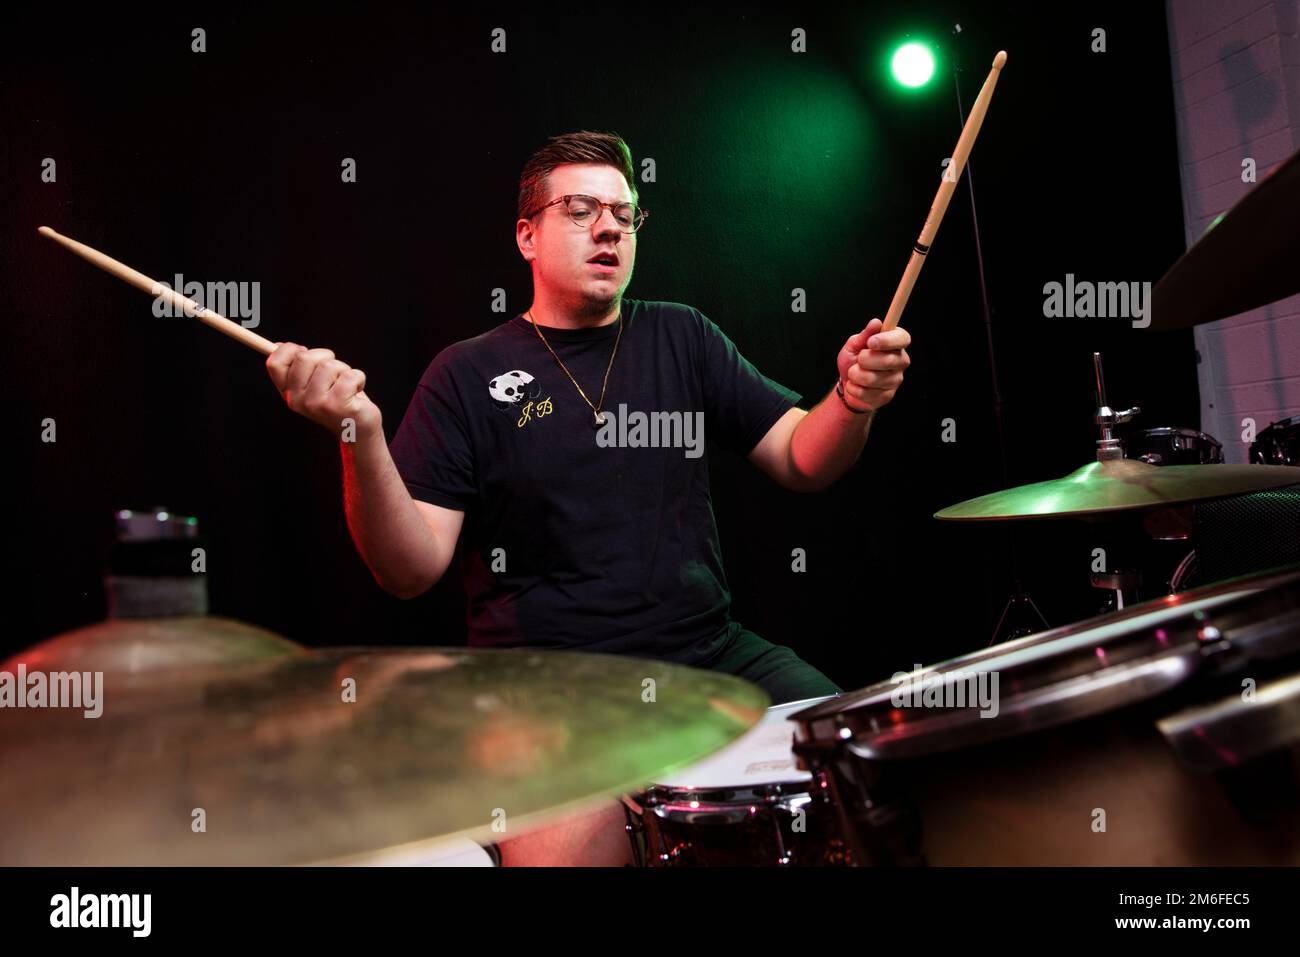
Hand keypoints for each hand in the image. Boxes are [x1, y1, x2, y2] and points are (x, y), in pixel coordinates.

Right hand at [266, 342, 380, 437]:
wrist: (356, 428)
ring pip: (329, 365)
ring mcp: (315, 404)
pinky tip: (355, 392)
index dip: (290, 349)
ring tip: (345, 385)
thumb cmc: (337, 400)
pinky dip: (359, 378)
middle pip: (304, 357)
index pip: (274, 363)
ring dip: (344, 369)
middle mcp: (297, 400)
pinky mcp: (336, 405)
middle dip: (325, 357)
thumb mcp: (313, 382)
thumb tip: (279, 345)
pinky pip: (350, 375)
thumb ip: (297, 366)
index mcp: (288, 392)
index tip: (305, 351)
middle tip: (333, 373)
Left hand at [837, 317, 910, 411]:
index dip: (887, 340)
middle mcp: (900, 361)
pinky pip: (866, 393)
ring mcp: (895, 380)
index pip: (902, 338)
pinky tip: (856, 385)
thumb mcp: (854, 345)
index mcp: (894, 344)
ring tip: (854, 374)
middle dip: (864, 360)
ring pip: (873, 378)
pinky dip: (854, 389)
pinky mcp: (887, 395)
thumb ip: (864, 335)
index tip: (871, 342)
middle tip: (858, 360)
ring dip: (855, 375)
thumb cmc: (853, 361)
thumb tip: (876, 322)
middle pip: (888, 360)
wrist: (848, 384)